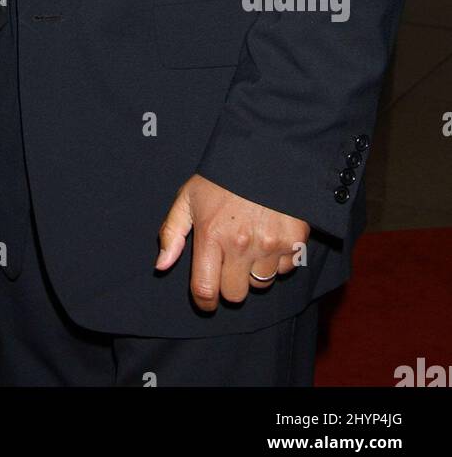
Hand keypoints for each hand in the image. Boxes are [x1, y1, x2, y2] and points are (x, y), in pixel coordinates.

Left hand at [155, 174, 308, 310]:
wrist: (265, 154)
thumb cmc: (221, 178)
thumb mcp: (188, 197)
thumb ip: (172, 232)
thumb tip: (161, 265)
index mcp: (211, 235)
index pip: (205, 290)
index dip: (204, 302)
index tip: (206, 301)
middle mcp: (240, 244)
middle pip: (235, 294)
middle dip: (229, 285)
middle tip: (229, 263)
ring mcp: (270, 244)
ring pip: (261, 284)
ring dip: (254, 272)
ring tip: (251, 244)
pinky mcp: (294, 241)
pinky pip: (285, 269)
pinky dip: (278, 260)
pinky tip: (270, 236)